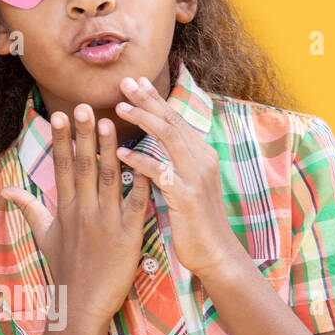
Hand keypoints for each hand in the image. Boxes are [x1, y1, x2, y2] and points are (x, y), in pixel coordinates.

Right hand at [1, 104, 152, 330]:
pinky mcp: (128, 236)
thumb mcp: (43, 236)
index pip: (62, 167)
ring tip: (110, 122)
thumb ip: (29, 208)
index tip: (60, 115)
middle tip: (84, 106)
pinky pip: (136, 204)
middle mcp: (82, 211)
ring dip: (109, 149)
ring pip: (108, 178)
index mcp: (64, 209)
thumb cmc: (63, 269)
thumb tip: (7, 189)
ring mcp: (105, 222)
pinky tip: (147, 161)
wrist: (80, 304)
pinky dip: (141, 183)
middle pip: (84, 166)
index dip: (62, 140)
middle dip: (83, 135)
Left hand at [112, 75, 244, 278]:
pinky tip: (120, 152)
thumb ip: (170, 161)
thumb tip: (150, 142)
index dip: (154, 99)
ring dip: (143, 119)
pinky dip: (140, 160)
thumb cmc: (194, 220)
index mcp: (200, 155)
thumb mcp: (184, 184)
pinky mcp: (187, 196)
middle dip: (148, 99)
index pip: (175, 119)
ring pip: (169, 138)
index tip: (134, 81)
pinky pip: (160, 172)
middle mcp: (202, 159)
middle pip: (172, 121)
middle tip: (125, 81)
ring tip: (119, 107)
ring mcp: (196, 176)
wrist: (215, 253)